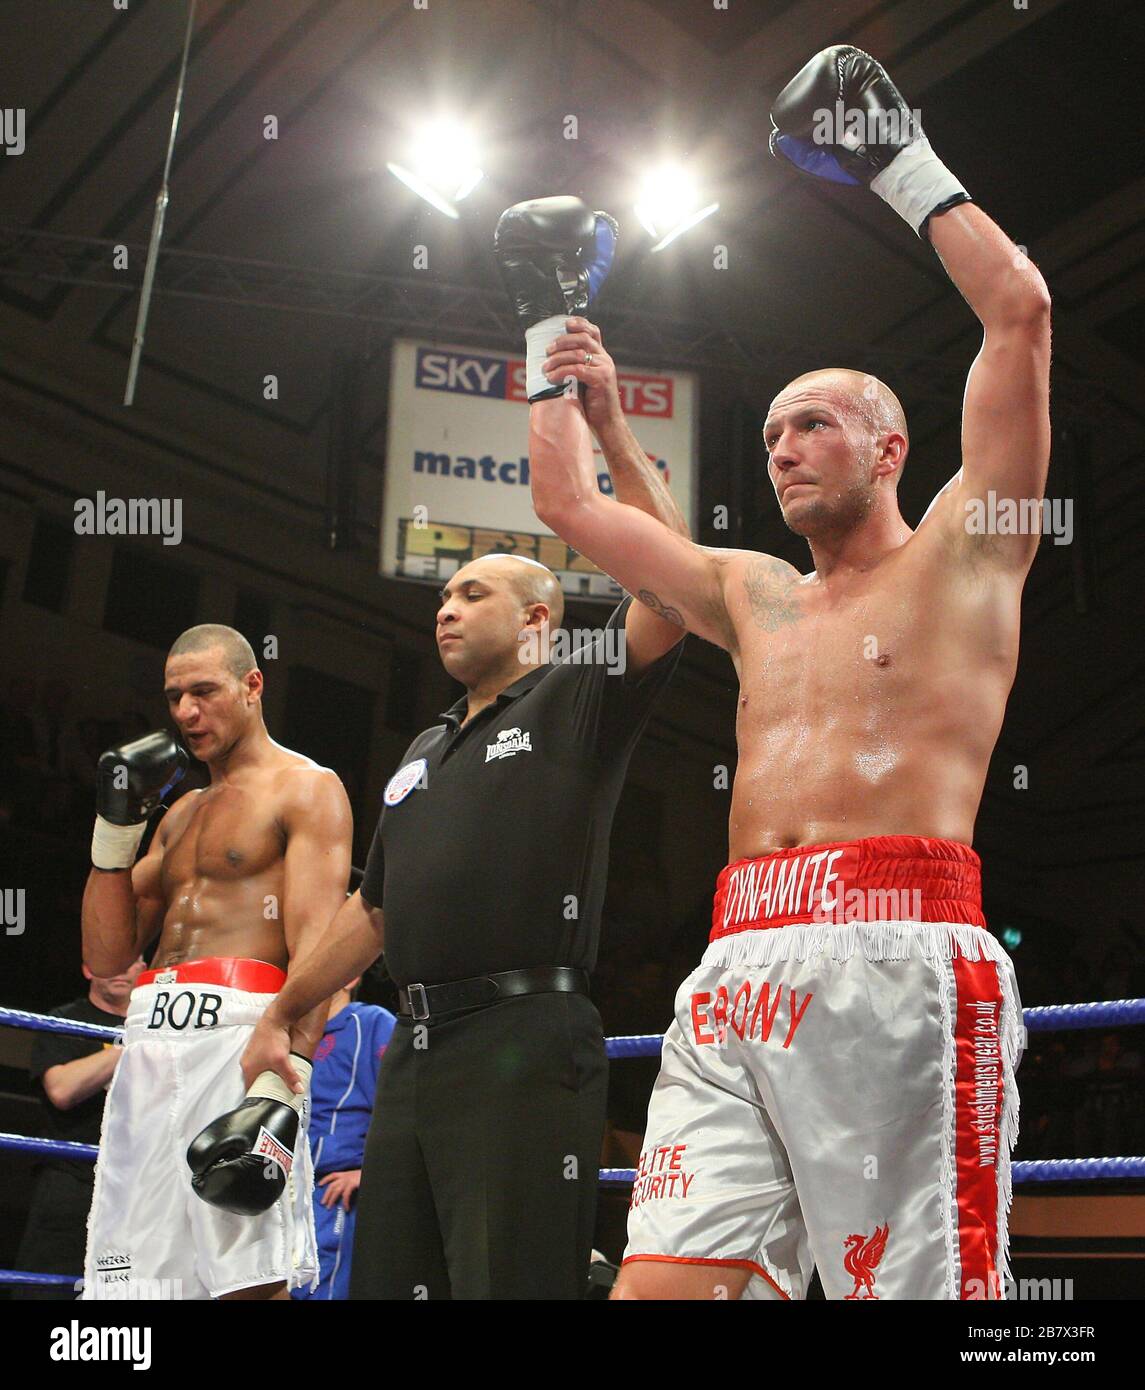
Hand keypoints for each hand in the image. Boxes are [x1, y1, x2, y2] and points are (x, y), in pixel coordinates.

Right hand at [240, 1010, 300, 1093]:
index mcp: (248, 1069)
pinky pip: (261, 1063)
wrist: (275, 1018)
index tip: (267, 1102)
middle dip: (264, 1087)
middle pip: (254, 1080)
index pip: (251, 1089)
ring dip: (266, 1076)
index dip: (259, 1096)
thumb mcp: (282, 1061)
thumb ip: (289, 1077)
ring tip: (277, 1082)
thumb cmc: (274, 1040)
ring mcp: (251, 1054)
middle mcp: (246, 1063)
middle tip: (274, 1094)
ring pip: (258, 1071)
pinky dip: (268, 1067)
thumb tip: (298, 1091)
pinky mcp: (257, 1047)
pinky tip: (277, 1068)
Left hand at [318, 1169, 361, 1211]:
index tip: (319, 1184)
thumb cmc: (363, 1176)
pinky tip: (346, 1208)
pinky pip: (345, 1195)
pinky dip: (345, 1202)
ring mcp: (348, 1179)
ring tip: (329, 1207)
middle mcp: (345, 1176)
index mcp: (345, 1174)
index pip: (332, 1175)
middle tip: (323, 1203)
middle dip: (326, 1195)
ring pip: (336, 1190)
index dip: (325, 1179)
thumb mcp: (354, 1177)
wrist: (370, 1172)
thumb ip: (348, 1182)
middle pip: (332, 1185)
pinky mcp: (352, 1184)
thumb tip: (342, 1191)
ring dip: (332, 1199)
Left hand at [542, 318, 621, 433]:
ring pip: (577, 353)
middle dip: (562, 341)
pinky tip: (552, 378)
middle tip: (547, 350)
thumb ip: (575, 368)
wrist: (607, 423)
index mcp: (602, 356)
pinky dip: (561, 372)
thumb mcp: (584, 381)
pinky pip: (577, 369)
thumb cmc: (593, 405)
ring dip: (557, 359)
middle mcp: (605, 358)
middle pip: (582, 338)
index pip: (593, 331)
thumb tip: (549, 361)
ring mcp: (604, 368)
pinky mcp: (601, 379)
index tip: (565, 324)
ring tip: (545, 368)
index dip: (579, 324)